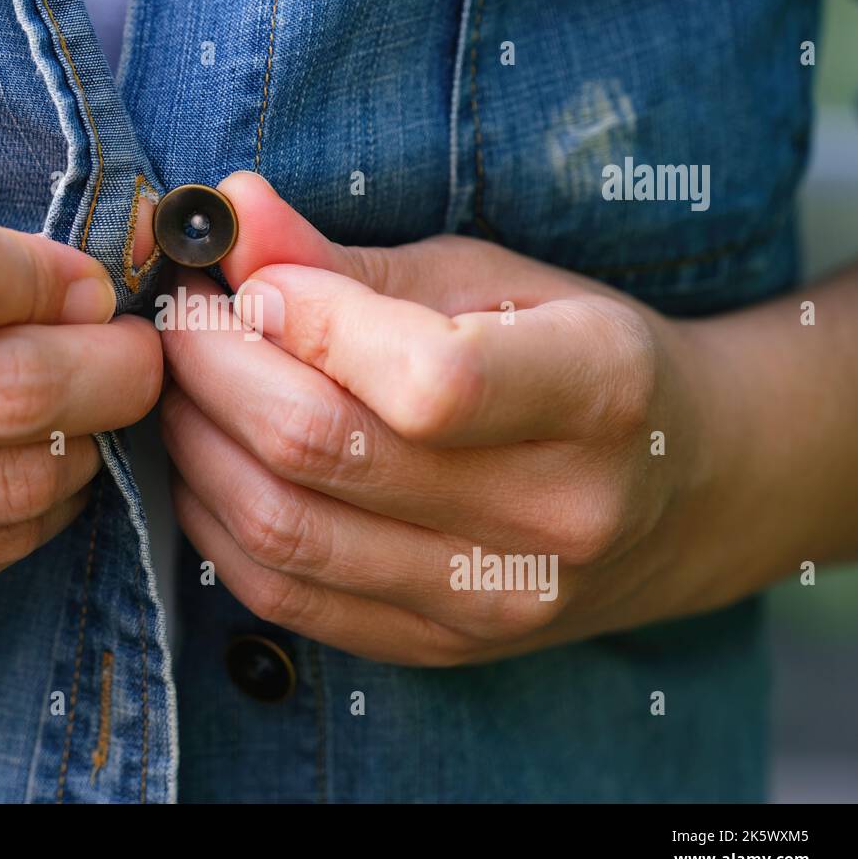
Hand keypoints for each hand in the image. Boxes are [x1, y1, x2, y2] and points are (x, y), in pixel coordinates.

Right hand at [0, 201, 160, 665]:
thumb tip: (77, 293)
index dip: (49, 278)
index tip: (87, 287)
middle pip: (1, 394)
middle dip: (112, 372)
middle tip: (138, 358)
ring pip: (12, 489)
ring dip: (84, 447)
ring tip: (81, 415)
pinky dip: (33, 513)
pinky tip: (22, 477)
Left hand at [160, 173, 758, 665]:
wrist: (676, 491)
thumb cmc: (577, 354)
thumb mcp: (492, 281)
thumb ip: (355, 261)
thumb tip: (231, 212)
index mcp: (596, 394)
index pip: (426, 378)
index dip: (307, 319)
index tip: (251, 279)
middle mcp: (554, 517)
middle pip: (324, 450)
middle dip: (214, 366)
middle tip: (181, 317)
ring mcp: (492, 601)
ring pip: (283, 529)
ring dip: (196, 441)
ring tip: (184, 382)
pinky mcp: (435, 646)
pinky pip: (282, 593)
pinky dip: (215, 519)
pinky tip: (207, 458)